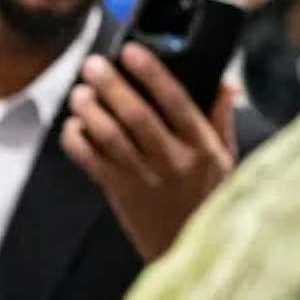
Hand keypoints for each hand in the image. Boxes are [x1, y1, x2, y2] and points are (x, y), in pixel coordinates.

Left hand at [62, 45, 237, 262]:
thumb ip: (220, 120)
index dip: (152, 74)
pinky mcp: (120, 194)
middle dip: (112, 87)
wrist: (187, 248)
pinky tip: (72, 126)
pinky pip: (92, 163)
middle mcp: (173, 160)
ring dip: (90, 112)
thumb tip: (227, 83)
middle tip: (92, 65)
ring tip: (78, 93)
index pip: (177, 101)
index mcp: (201, 146)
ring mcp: (145, 178)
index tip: (131, 51)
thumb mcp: (224, 159)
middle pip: (138, 116)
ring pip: (111, 138)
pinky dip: (78, 142)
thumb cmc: (207, 198)